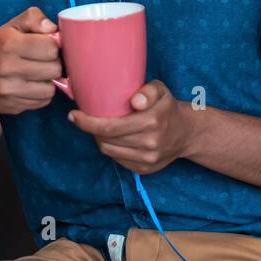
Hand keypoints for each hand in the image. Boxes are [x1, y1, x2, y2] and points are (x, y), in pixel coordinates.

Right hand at [0, 7, 61, 114]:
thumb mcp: (12, 25)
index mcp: (10, 45)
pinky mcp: (10, 106)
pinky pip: (41, 102)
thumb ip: (34, 18)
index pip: (51, 48)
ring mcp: (8, 91)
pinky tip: (31, 85)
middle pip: (54, 69)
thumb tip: (52, 29)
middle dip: (53, 64)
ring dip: (48, 81)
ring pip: (50, 89)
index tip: (46, 46)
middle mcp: (7, 69)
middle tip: (44, 61)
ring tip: (38, 74)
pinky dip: (40, 94)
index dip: (53, 46)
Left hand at [68, 80, 192, 174]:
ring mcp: (147, 159)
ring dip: (100, 139)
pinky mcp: (145, 169)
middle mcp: (150, 143)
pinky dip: (111, 149)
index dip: (87, 122)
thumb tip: (135, 101)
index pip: (110, 126)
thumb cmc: (166, 107)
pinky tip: (113, 138)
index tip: (74, 115)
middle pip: (106, 139)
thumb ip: (148, 90)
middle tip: (83, 119)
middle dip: (90, 129)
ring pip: (109, 151)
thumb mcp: (161, 90)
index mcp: (152, 121)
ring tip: (100, 127)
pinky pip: (118, 160)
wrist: (186, 133)